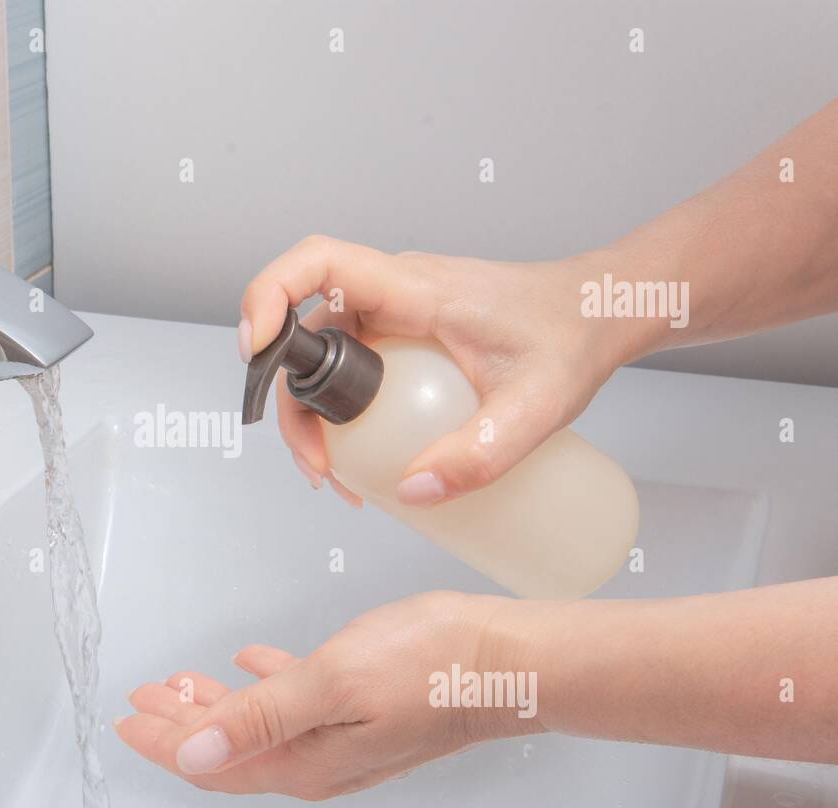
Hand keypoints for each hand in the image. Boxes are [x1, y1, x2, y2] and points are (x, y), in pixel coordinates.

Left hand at [114, 591, 541, 799]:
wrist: (507, 661)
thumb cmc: (432, 669)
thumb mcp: (332, 684)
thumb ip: (259, 716)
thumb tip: (193, 751)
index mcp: (302, 758)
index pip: (211, 758)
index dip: (162, 739)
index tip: (126, 718)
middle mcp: (317, 757)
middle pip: (228, 745)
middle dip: (179, 721)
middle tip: (143, 697)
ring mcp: (340, 735)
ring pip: (258, 722)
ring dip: (216, 702)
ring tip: (182, 682)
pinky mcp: (361, 708)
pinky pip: (294, 699)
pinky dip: (262, 682)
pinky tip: (252, 664)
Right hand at [239, 238, 654, 506]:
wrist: (602, 311)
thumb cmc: (575, 335)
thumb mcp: (538, 404)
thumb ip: (481, 452)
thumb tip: (411, 492)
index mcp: (415, 288)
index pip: (317, 263)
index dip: (269, 295)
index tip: (256, 349)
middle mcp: (394, 293)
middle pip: (304, 330)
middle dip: (292, 400)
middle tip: (318, 467)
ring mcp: (397, 314)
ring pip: (323, 357)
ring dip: (312, 416)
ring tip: (338, 479)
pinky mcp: (404, 336)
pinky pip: (352, 368)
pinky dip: (341, 413)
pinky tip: (363, 462)